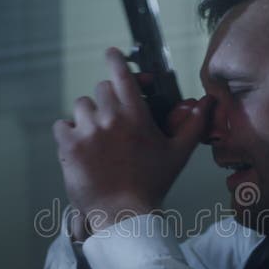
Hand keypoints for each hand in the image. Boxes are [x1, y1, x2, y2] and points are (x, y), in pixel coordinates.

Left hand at [54, 47, 213, 232]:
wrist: (123, 215)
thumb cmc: (151, 186)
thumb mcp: (177, 154)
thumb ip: (193, 125)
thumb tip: (207, 103)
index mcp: (135, 116)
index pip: (121, 74)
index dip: (115, 59)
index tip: (112, 54)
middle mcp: (110, 118)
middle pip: (101, 90)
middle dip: (108, 100)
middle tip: (114, 120)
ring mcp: (87, 131)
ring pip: (81, 106)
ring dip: (88, 117)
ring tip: (97, 137)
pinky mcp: (69, 147)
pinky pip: (61, 125)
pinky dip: (68, 133)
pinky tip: (80, 147)